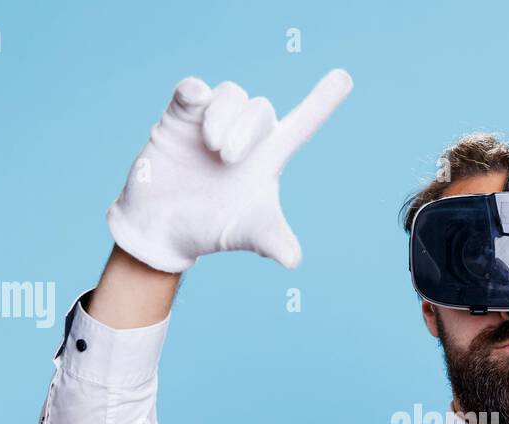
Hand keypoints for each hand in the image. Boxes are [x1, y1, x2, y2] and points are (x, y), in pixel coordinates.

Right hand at [106, 69, 353, 273]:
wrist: (163, 228)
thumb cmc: (212, 227)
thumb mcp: (246, 233)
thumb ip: (272, 240)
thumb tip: (293, 261)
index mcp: (267, 158)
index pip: (302, 125)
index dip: (322, 102)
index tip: (345, 78)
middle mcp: (244, 134)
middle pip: (261, 109)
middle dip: (248, 129)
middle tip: (228, 158)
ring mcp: (211, 121)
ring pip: (231, 95)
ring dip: (224, 116)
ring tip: (212, 146)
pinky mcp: (180, 117)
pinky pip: (190, 89)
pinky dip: (193, 90)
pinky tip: (192, 97)